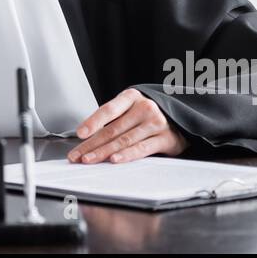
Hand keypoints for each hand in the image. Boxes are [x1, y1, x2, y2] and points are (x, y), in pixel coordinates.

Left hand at [67, 88, 187, 164]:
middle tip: (77, 155)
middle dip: (91, 144)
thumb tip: (86, 136)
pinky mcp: (165, 139)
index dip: (93, 122)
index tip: (80, 133)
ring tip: (89, 160)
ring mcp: (155, 123)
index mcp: (131, 97)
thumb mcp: (131, 108)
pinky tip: (114, 160)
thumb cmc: (147, 114)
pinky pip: (141, 148)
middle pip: (113, 129)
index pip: (109, 109)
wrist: (180, 118)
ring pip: (124, 140)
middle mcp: (144, 107)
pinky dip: (126, 155)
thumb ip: (113, 119)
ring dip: (103, 152)